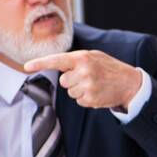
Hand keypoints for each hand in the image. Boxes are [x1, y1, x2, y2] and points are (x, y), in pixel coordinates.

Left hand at [22, 50, 143, 109]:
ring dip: (80, 90)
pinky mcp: (90, 98)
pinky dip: (87, 98)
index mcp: (83, 57)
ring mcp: (87, 85)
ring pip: (71, 92)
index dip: (40, 63)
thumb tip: (58, 65)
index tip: (26, 67)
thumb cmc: (110, 68)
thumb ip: (76, 59)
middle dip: (73, 80)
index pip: (57, 60)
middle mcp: (83, 70)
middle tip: (89, 77)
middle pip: (64, 81)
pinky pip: (79, 100)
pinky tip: (98, 92)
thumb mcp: (95, 56)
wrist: (130, 83)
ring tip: (95, 85)